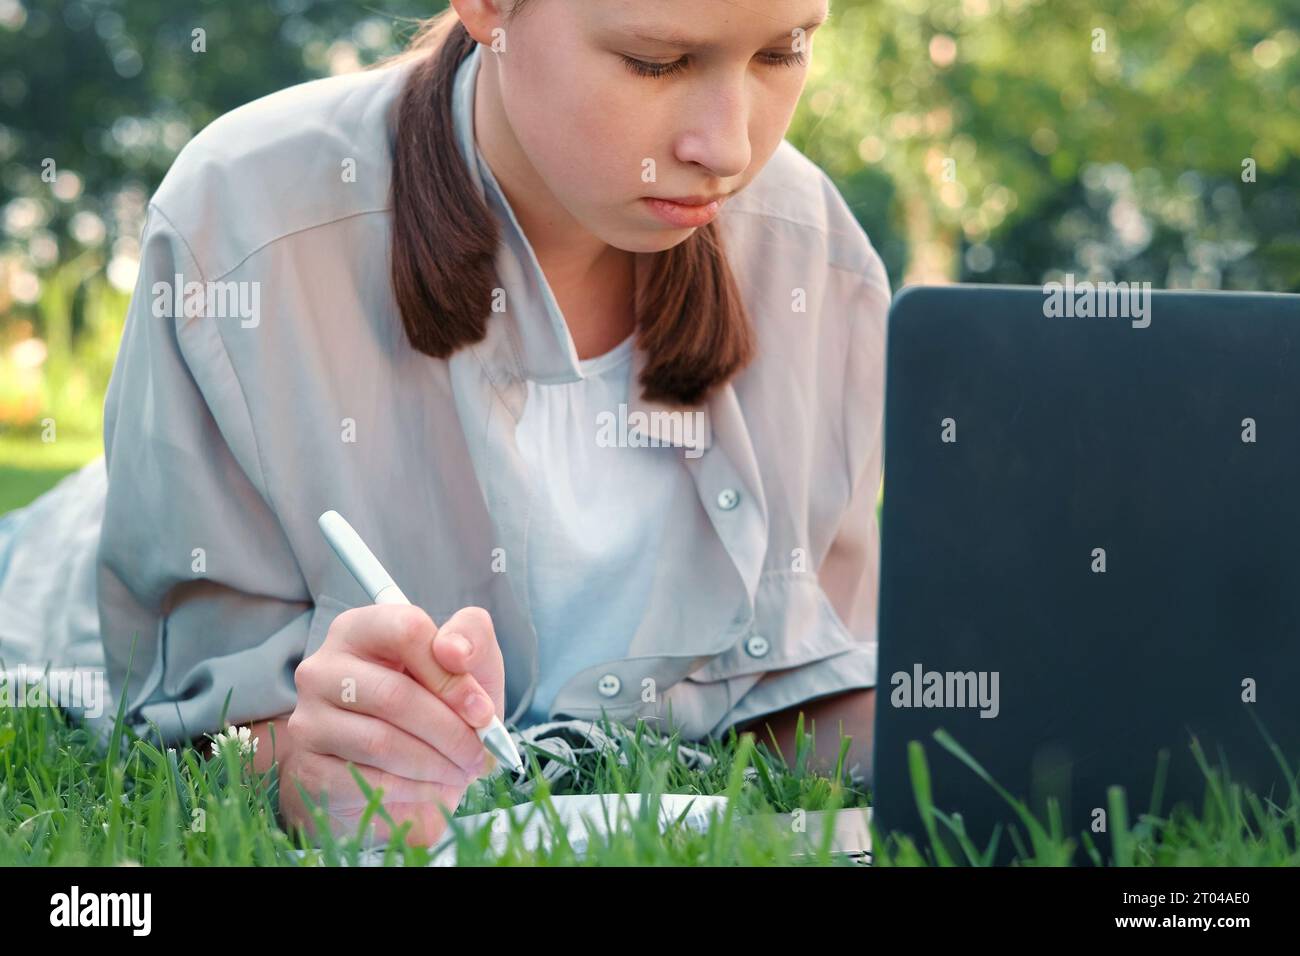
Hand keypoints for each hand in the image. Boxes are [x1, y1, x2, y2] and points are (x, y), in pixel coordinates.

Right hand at [281, 604, 505, 845]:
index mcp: (360, 629)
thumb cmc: (438, 708)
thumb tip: (453, 650)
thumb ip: (472, 637)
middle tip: (479, 752)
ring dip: (435, 763)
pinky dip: (413, 789)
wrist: (405, 779)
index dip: (451, 675)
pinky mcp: (308, 767)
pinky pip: (367, 780)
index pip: (406, 632)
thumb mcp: (471, 665)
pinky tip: (434, 788)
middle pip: (393, 694)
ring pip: (381, 741)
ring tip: (461, 771)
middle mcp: (323, 667)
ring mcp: (308, 718)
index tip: (481, 710)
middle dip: (449, 730)